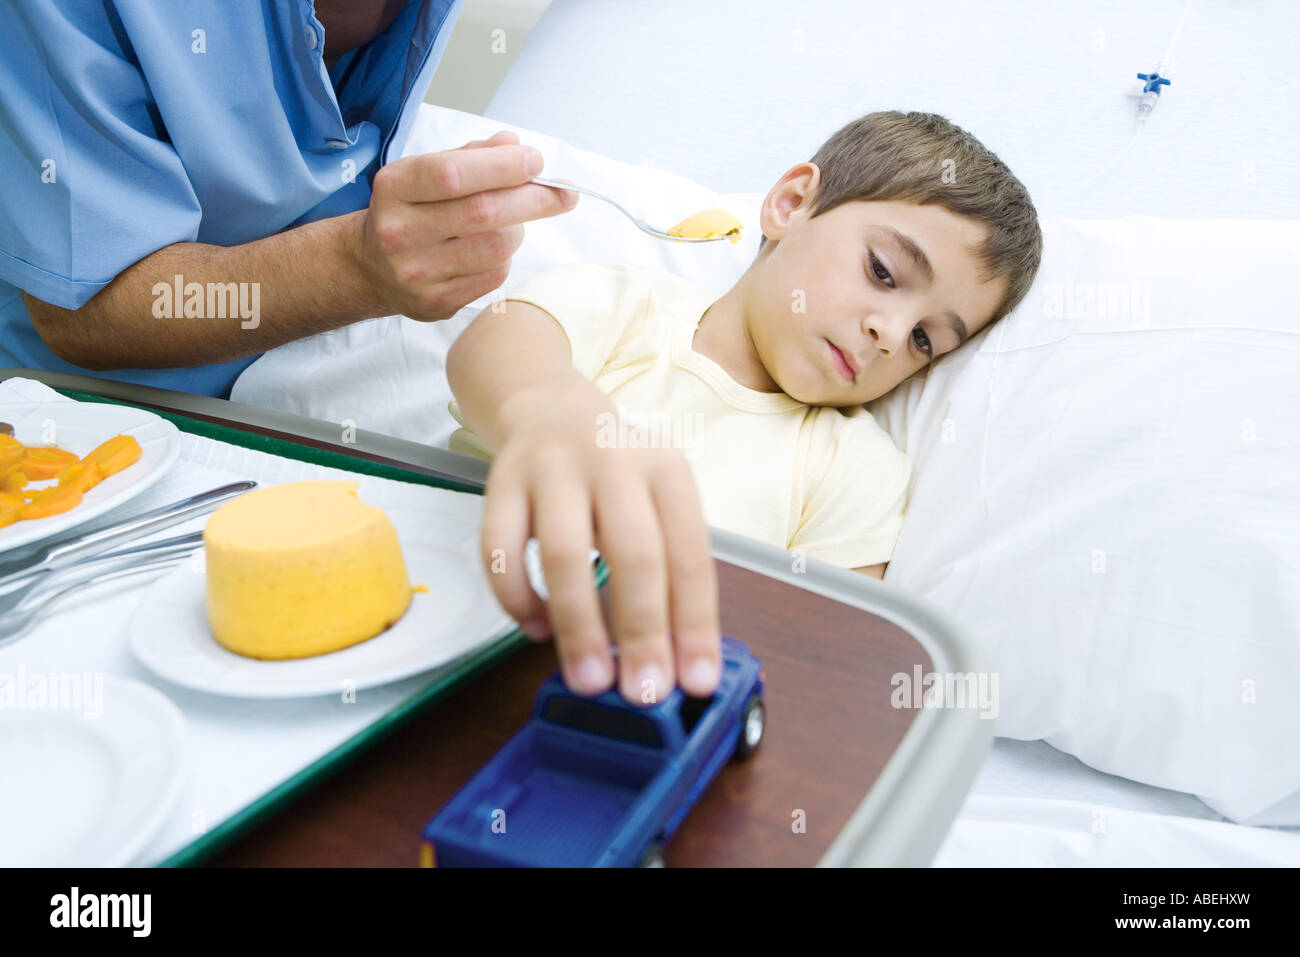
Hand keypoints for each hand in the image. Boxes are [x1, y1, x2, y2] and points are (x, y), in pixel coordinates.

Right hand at [354, 131, 577, 320]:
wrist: (371, 268)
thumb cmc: (410, 210)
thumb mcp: (425, 172)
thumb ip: (471, 156)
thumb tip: (515, 145)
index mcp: (394, 188)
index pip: (454, 174)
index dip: (502, 167)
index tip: (536, 161)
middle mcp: (400, 232)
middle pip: (484, 213)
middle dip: (534, 198)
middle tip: (563, 193)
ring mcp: (417, 273)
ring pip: (497, 247)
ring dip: (518, 229)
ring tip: (512, 222)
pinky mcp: (436, 303)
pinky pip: (493, 276)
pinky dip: (504, 258)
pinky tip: (491, 249)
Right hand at [480, 381, 721, 704]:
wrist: (549, 408)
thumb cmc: (615, 475)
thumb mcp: (657, 501)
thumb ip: (667, 568)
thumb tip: (677, 662)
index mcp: (667, 471)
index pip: (690, 554)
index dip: (695, 623)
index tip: (694, 682)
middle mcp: (614, 462)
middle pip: (634, 553)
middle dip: (640, 632)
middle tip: (641, 693)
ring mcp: (553, 468)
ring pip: (564, 553)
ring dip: (578, 625)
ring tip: (588, 679)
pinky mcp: (500, 482)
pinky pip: (500, 549)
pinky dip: (516, 597)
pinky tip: (535, 629)